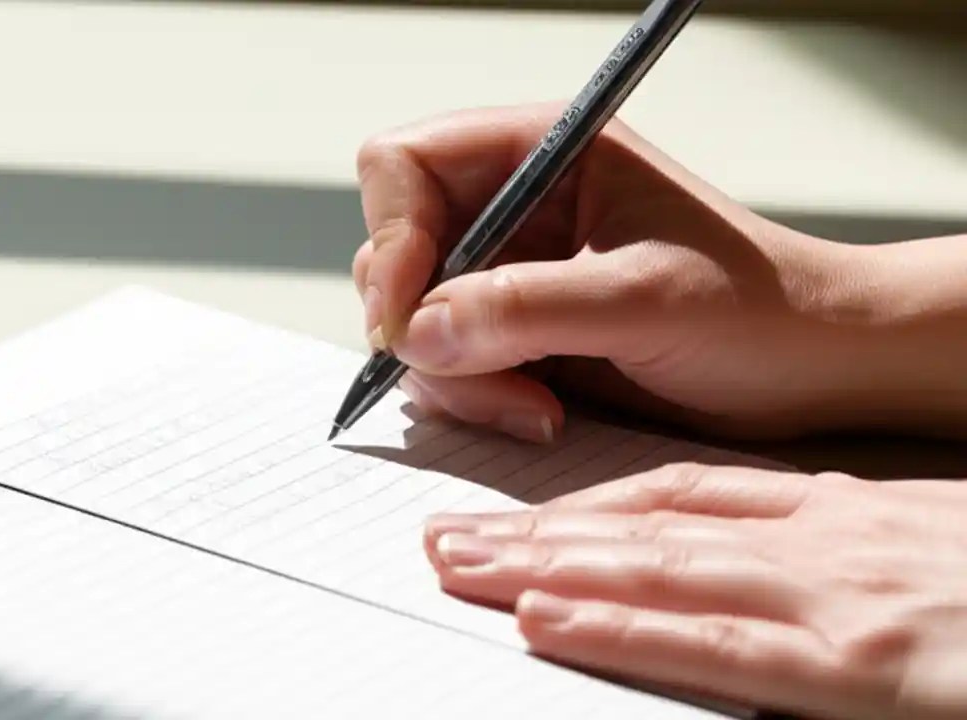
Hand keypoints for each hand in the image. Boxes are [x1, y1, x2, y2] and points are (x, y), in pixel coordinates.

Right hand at [351, 103, 966, 442]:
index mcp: (539, 153)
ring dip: (458, 377)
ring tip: (534, 405)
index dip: (390, 235)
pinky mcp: (513, 333)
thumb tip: (415, 332)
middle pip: (395, 253)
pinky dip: (477, 399)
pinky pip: (445, 365)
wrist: (809, 370)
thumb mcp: (642, 299)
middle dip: (427, 328)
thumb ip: (524, 308)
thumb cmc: (759, 309)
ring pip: (413, 322)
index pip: (404, 165)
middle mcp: (511, 206)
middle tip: (485, 374)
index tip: (406, 314)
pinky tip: (542, 410)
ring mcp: (508, 272)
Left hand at [422, 465, 966, 719]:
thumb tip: (742, 553)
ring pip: (660, 568)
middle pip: (646, 522)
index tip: (517, 512)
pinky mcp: (867, 664)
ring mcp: (841, 596)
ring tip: (461, 566)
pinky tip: (548, 623)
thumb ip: (832, 541)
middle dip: (538, 530)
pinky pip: (720, 645)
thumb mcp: (925, 541)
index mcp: (838, 510)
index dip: (585, 501)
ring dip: (547, 566)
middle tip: (446, 536)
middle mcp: (823, 539)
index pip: (680, 491)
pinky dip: (625, 628)